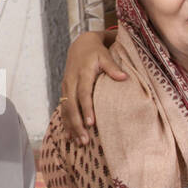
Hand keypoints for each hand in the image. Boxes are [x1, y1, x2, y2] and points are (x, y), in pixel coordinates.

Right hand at [60, 29, 123, 144]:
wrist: (80, 45)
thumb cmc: (96, 52)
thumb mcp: (105, 55)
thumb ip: (113, 67)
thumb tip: (124, 77)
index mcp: (82, 74)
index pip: (83, 94)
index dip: (87, 109)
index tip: (91, 123)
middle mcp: (71, 82)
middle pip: (72, 106)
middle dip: (77, 124)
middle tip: (85, 140)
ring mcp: (66, 88)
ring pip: (66, 110)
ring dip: (71, 127)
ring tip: (79, 143)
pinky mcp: (64, 92)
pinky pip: (63, 110)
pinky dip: (66, 123)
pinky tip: (69, 137)